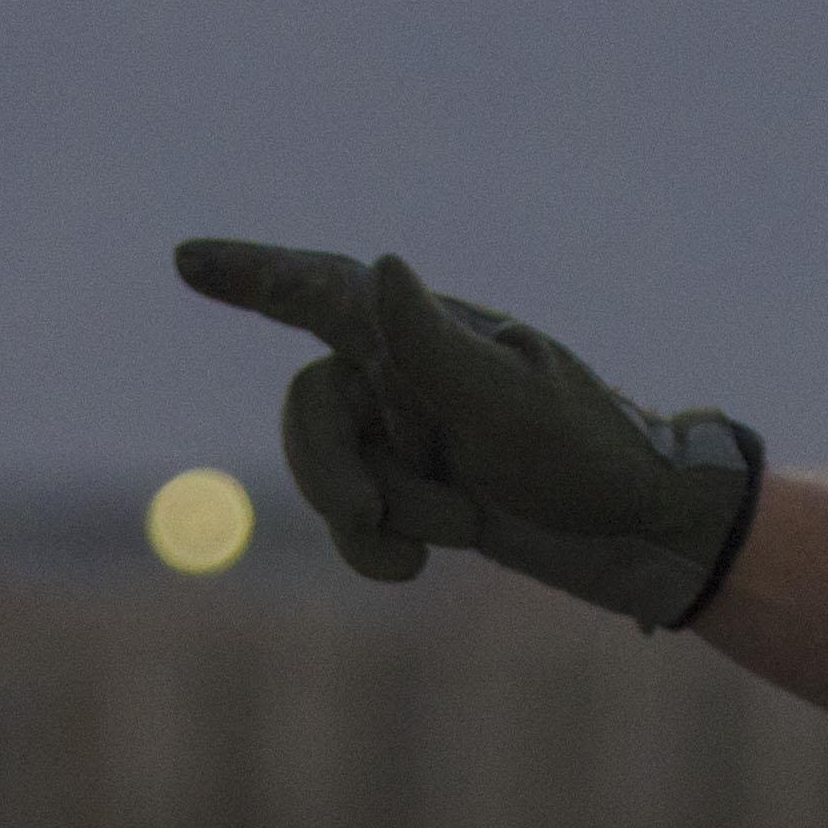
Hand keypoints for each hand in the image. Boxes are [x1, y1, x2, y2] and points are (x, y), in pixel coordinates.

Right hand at [172, 237, 766, 627]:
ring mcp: (407, 433)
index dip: (252, 274)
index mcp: (427, 329)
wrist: (641, 534)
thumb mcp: (513, 404)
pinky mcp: (415, 490)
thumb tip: (386, 269)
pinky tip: (420, 567)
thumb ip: (435, 347)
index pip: (323, 291)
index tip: (186, 260)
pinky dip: (377, 549)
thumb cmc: (590, 453)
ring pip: (327, 470)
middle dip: (334, 471)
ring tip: (452, 535)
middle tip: (378, 517)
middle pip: (308, 408)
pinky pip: (353, 520)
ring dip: (376, 515)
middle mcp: (406, 372)